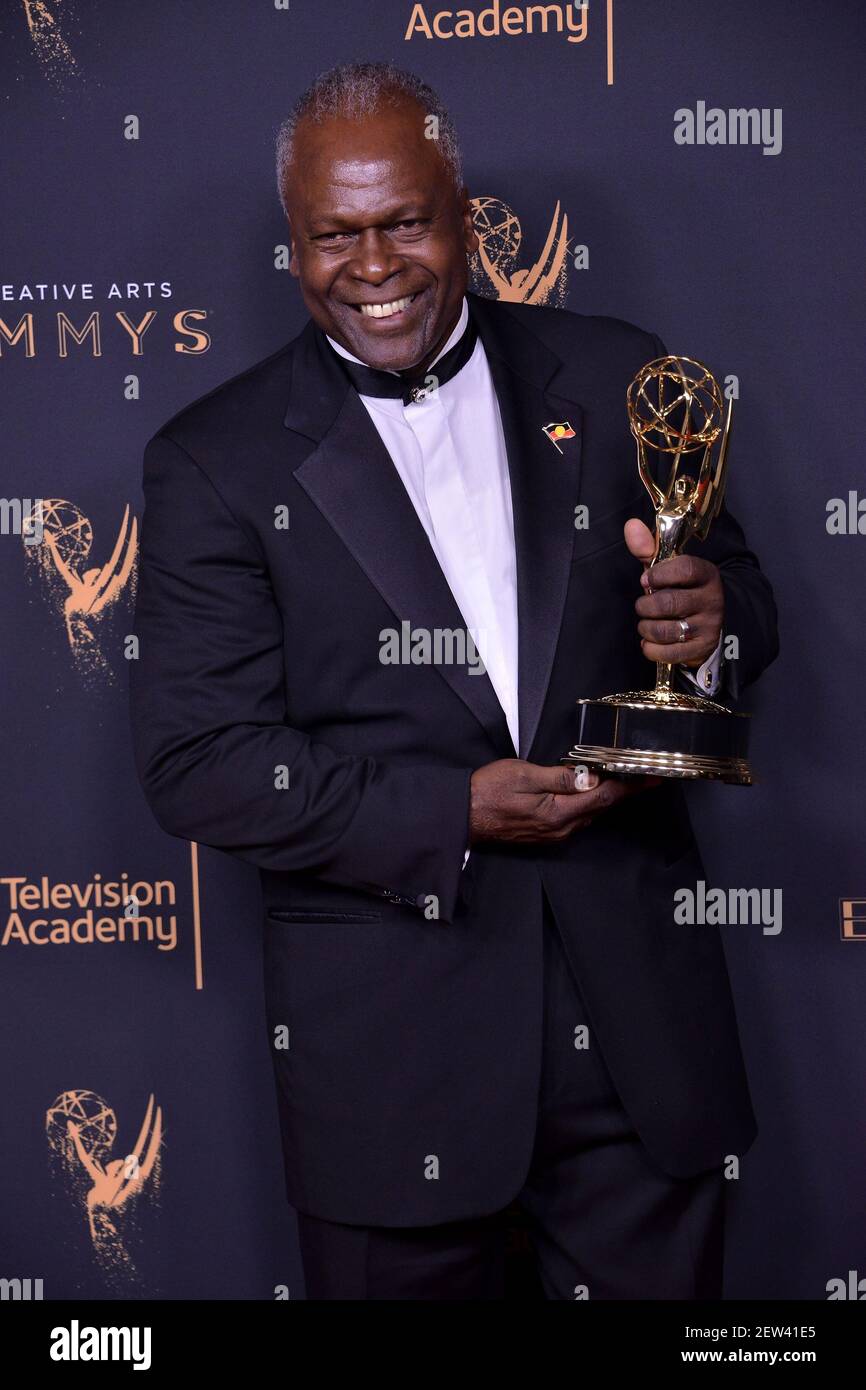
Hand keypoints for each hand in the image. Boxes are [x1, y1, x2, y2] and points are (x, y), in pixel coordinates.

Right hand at [469, 759, 657, 844]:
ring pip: (590, 814)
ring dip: (606, 797)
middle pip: (601, 807)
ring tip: (622, 779)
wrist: (461, 815)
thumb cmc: (486, 792)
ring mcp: (553, 835)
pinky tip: (590, 792)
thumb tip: (590, 777)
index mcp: (558, 814)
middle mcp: (560, 829)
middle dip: (624, 791)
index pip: (604, 796)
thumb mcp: (524, 774)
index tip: (652, 778)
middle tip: (644, 775)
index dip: (631, 786)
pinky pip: (576, 819)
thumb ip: (560, 778)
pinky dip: (589, 804)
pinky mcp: (545, 835)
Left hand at [624, 518, 723, 667]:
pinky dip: (651, 648)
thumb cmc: (681, 590)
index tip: (646, 580)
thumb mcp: (667, 568)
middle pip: (670, 602)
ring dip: (646, 628)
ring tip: (645, 624)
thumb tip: (630, 525)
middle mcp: (713, 599)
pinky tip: (649, 641)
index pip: (686, 568)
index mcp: (706, 574)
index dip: (659, 574)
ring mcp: (710, 626)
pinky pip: (670, 653)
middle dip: (646, 606)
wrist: (709, 622)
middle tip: (642, 606)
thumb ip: (647, 548)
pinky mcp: (703, 648)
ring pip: (667, 630)